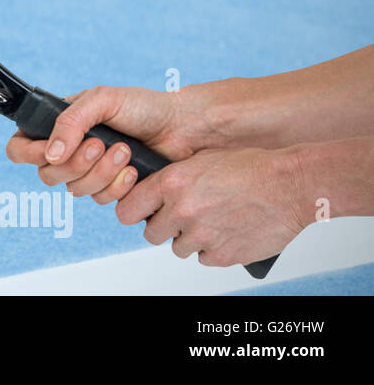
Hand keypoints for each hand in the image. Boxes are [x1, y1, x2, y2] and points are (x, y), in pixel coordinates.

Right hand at [6, 85, 216, 202]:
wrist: (185, 128)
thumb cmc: (145, 107)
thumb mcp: (101, 100)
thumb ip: (69, 122)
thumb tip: (50, 153)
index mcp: (60, 127)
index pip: (21, 148)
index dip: (29, 155)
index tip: (51, 152)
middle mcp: (71, 153)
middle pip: (47, 176)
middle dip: (76, 164)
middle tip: (100, 145)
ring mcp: (92, 174)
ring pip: (76, 191)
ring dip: (102, 173)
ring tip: (126, 151)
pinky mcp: (114, 192)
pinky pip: (102, 202)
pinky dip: (119, 187)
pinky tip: (134, 171)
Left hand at [116, 147, 308, 266]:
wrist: (291, 185)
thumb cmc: (252, 168)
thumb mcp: (202, 160)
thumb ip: (172, 179)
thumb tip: (151, 195)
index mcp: (172, 183)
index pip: (128, 210)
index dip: (135, 212)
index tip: (141, 213)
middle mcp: (182, 210)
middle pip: (151, 233)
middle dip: (164, 227)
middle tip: (182, 218)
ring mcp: (202, 235)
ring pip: (178, 248)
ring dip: (191, 238)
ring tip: (214, 220)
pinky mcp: (222, 255)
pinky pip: (204, 258)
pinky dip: (213, 249)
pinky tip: (228, 231)